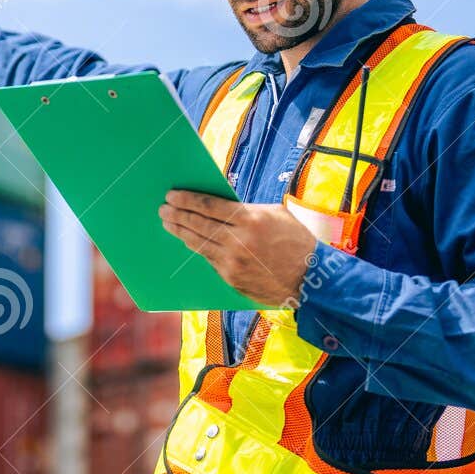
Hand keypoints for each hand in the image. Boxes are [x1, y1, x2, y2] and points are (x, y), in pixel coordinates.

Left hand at [160, 190, 317, 307]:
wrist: (311, 277)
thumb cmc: (295, 240)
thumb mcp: (275, 214)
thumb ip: (246, 210)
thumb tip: (217, 206)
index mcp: (249, 219)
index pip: (208, 206)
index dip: (187, 199)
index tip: (172, 195)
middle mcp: (237, 241)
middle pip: (198, 225)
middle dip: (178, 215)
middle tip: (163, 209)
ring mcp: (233, 262)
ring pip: (198, 244)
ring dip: (180, 232)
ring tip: (168, 223)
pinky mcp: (232, 278)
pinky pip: (209, 260)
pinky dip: (197, 248)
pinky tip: (187, 241)